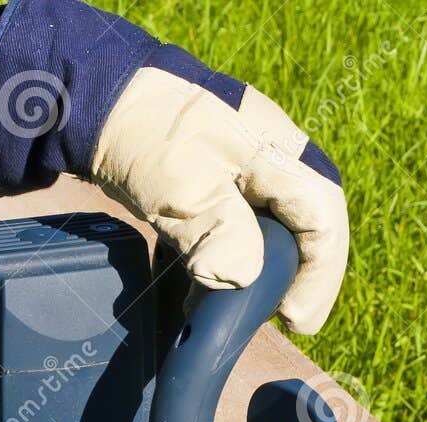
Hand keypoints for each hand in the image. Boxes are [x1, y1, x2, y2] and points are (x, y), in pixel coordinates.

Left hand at [91, 67, 348, 333]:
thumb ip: (216, 231)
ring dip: (250, 279)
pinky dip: (223, 264)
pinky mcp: (225, 188)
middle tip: (258, 318)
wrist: (102, 96)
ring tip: (218, 312)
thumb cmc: (146, 131)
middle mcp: (278, 165)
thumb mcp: (180, 182)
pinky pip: (240, 234)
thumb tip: (239, 278)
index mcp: (282, 156)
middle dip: (285, 283)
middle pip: (304, 236)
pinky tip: (196, 293)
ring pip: (272, 239)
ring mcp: (252, 177)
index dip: (318, 278)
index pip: (324, 225)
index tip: (292, 319)